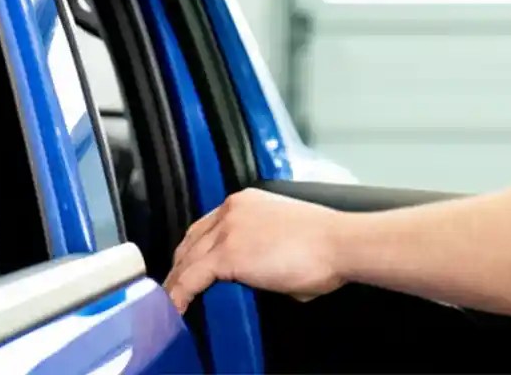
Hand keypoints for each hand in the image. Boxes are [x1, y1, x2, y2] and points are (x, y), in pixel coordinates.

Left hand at [163, 188, 347, 312]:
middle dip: (181, 267)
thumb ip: (263, 249)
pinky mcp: (227, 253)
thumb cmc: (326, 244)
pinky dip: (180, 295)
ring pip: (187, 261)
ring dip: (176, 284)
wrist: (339, 244)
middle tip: (175, 289)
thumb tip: (262, 275)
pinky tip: (177, 308)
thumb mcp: (286, 235)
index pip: (206, 226)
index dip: (194, 250)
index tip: (190, 268)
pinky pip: (191, 279)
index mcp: (246, 202)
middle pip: (191, 241)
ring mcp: (227, 230)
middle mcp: (232, 210)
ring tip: (171, 304)